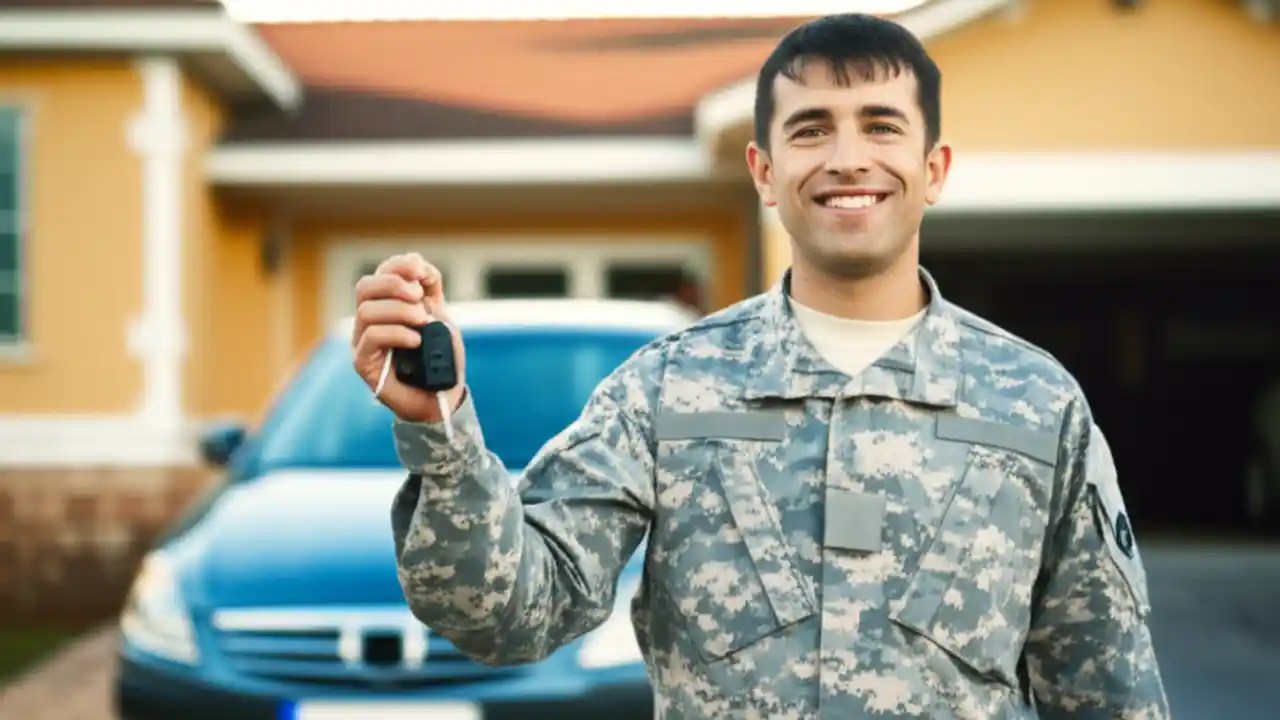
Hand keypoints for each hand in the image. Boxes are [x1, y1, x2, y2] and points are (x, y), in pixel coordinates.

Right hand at [351, 253, 466, 422]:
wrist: (442, 395)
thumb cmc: (438, 357)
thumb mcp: (440, 316)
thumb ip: (430, 289)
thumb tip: (419, 263)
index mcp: (386, 305)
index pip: (380, 274)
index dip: (398, 266)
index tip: (420, 270)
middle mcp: (369, 321)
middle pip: (364, 287)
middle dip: (394, 284)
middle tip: (418, 297)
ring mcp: (363, 342)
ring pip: (366, 311)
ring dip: (399, 311)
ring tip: (423, 323)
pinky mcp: (363, 363)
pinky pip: (372, 337)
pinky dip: (397, 333)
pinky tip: (416, 340)